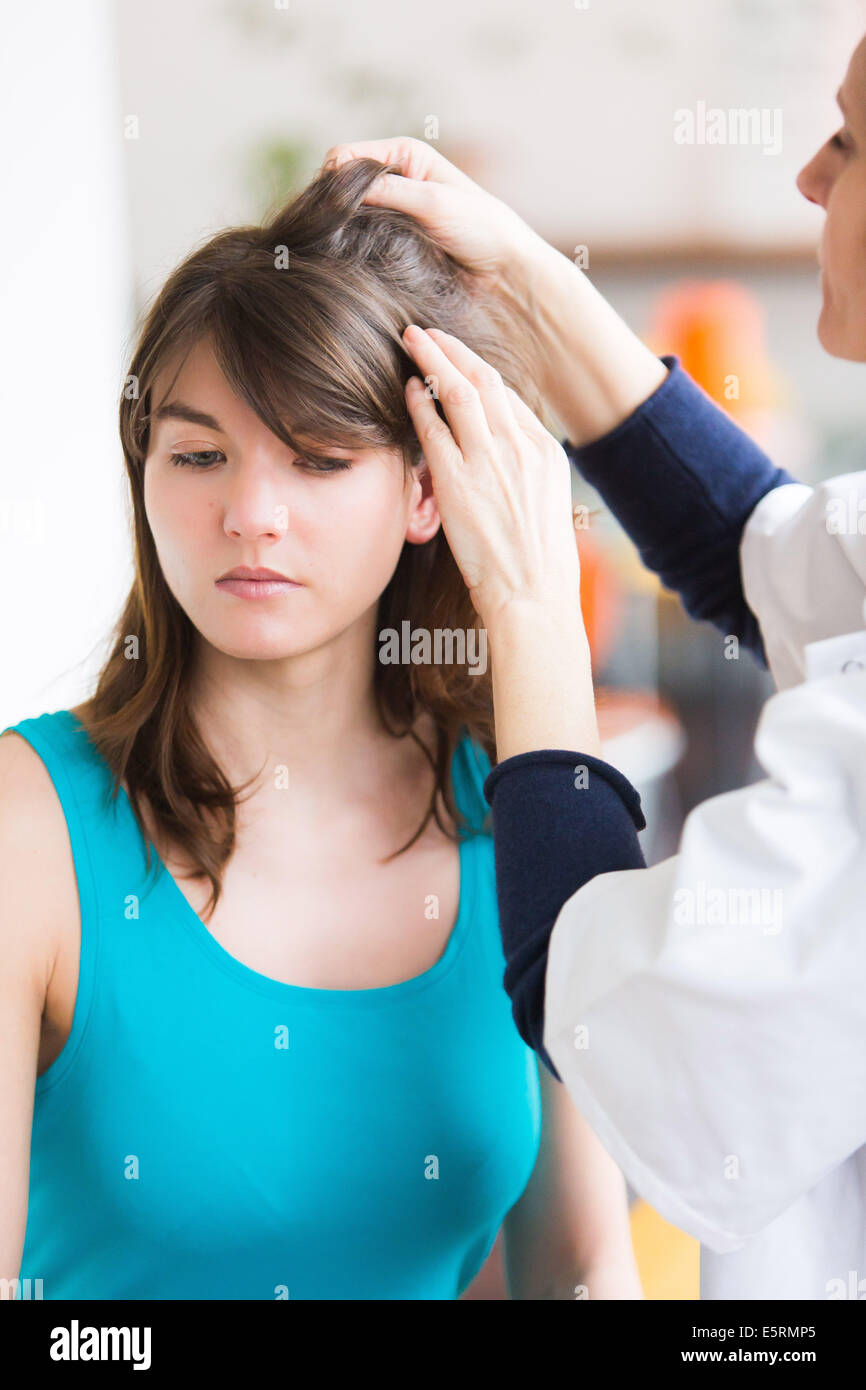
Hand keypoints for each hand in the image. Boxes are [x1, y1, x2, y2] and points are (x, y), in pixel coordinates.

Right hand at [320, 136, 542, 278]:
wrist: (504, 270)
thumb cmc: (480, 228)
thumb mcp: (432, 202)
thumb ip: (387, 190)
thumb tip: (337, 189)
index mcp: (404, 154)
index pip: (345, 156)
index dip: (333, 179)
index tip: (334, 208)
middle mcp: (394, 177)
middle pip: (341, 184)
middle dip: (335, 204)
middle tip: (339, 232)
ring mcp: (391, 210)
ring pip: (346, 214)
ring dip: (344, 228)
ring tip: (348, 248)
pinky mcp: (392, 240)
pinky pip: (359, 238)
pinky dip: (354, 246)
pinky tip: (358, 259)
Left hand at [401, 323, 581, 628]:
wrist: (534, 598)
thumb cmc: (539, 566)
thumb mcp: (545, 508)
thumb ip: (523, 475)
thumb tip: (502, 465)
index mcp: (545, 452)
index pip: (506, 396)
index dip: (477, 370)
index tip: (457, 358)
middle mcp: (520, 448)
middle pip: (484, 380)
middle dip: (453, 350)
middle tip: (427, 331)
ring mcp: (490, 463)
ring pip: (459, 391)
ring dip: (432, 360)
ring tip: (411, 340)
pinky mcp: (460, 483)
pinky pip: (433, 428)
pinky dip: (418, 403)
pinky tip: (405, 388)